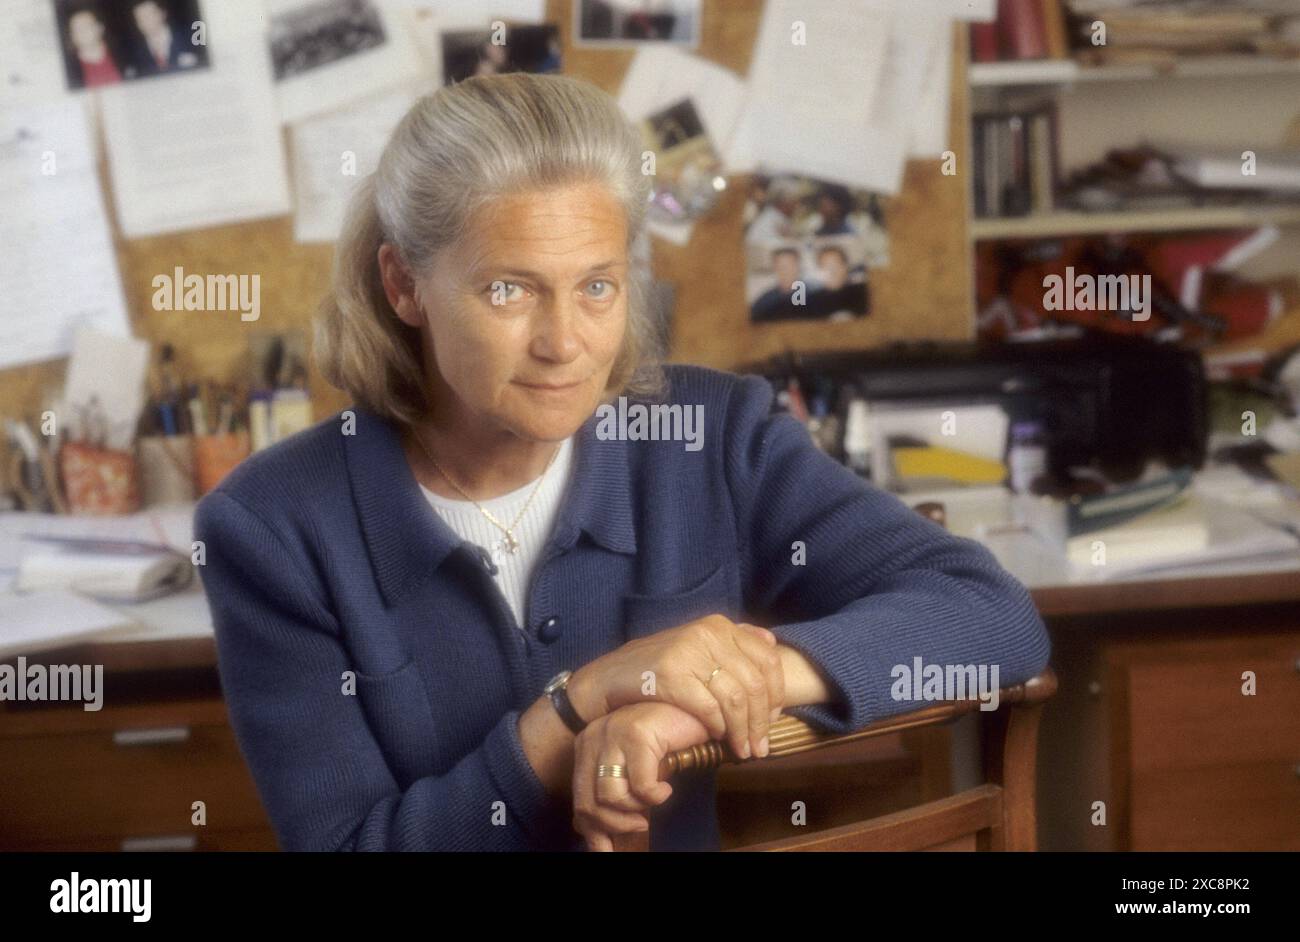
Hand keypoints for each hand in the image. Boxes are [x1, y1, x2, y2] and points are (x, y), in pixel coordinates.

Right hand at [569, 615, 784, 760]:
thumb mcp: (696, 644)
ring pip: (735, 698)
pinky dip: (720, 728)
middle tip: (762, 745)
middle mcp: (707, 634)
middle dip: (763, 720)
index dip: (777, 692)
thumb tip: (770, 640)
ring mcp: (689, 653)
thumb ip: (732, 640)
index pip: (767, 658)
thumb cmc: (658, 666)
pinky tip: (719, 738)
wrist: (610, 678)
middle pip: (754, 682)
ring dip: (744, 731)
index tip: (775, 718)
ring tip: (745, 750)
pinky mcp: (672, 676)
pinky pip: (710, 708)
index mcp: (719, 626)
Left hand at [571, 701, 710, 851]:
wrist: (691, 707)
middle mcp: (592, 737)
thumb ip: (615, 801)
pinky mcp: (635, 734)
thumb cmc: (664, 740)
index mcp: (586, 747)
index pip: (580, 801)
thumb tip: (600, 845)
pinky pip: (640, 785)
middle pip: (589, 804)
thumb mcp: (632, 771)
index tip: (608, 848)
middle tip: (641, 824)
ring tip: (654, 799)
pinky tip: (666, 787)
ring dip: (636, 808)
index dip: (594, 831)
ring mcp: (611, 733)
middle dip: (616, 825)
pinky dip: (656, 795)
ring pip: (610, 796)